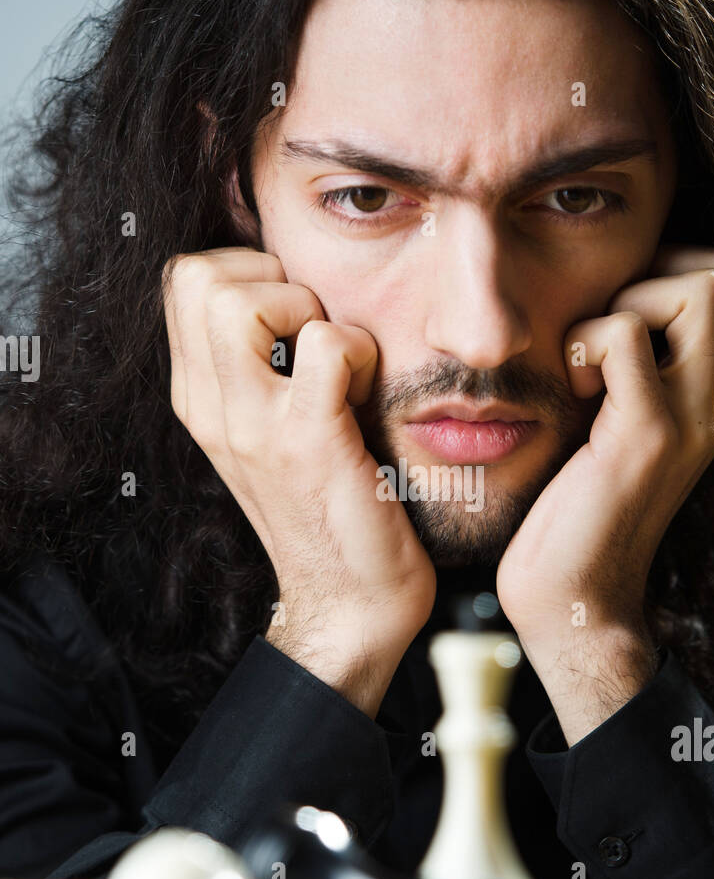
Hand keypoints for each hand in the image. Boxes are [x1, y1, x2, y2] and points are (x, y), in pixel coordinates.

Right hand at [162, 246, 435, 714]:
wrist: (351, 605)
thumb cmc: (329, 509)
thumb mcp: (272, 429)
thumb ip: (260, 365)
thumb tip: (286, 286)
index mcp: (198, 400)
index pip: (184, 281)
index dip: (246, 273)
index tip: (292, 323)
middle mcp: (209, 409)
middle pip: (194, 274)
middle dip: (268, 277)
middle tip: (310, 333)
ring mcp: (252, 426)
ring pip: (241, 297)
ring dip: (307, 309)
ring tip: (334, 365)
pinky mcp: (307, 442)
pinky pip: (327, 343)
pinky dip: (361, 352)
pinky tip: (366, 397)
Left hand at [496, 246, 713, 743]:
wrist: (575, 595)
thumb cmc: (576, 507)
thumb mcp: (618, 423)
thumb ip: (634, 366)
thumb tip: (607, 300)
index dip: (677, 266)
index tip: (621, 312)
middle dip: (658, 271)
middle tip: (608, 328)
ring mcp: (693, 417)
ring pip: (700, 289)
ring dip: (628, 302)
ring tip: (593, 360)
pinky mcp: (647, 434)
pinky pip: (627, 334)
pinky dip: (587, 341)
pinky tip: (573, 387)